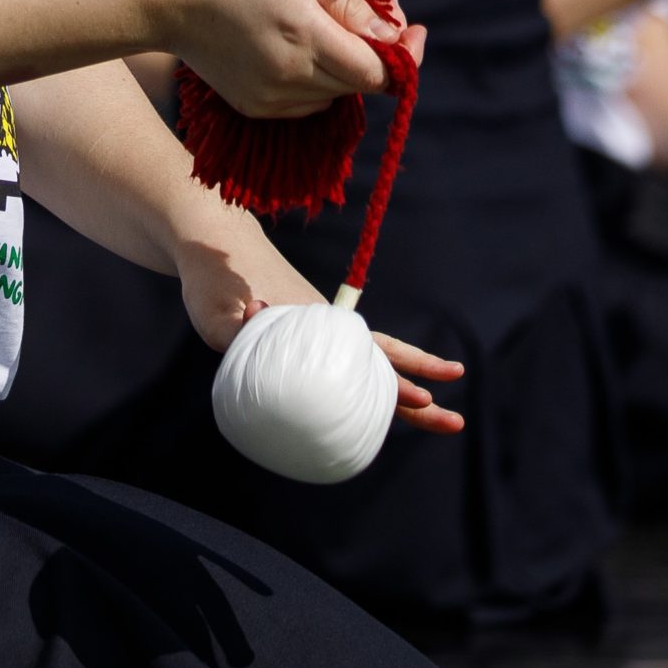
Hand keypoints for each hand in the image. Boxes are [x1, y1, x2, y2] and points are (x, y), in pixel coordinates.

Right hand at [141, 0, 426, 116]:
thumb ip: (350, 6)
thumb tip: (393, 36)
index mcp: (303, 36)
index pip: (377, 72)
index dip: (405, 56)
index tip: (414, 29)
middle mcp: (289, 77)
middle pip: (361, 84)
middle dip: (379, 52)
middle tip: (374, 14)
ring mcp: (270, 99)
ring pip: (336, 94)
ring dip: (346, 66)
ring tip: (327, 25)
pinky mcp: (256, 108)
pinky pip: (308, 103)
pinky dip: (317, 79)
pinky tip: (299, 46)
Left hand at [174, 215, 464, 435]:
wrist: (212, 247)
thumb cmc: (215, 278)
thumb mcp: (217, 309)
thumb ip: (239, 326)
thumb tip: (258, 317)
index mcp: (313, 321)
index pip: (367, 355)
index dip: (395, 380)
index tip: (424, 398)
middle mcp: (324, 326)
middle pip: (383, 361)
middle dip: (419, 389)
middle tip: (455, 421)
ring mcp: (317, 331)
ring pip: (368, 363)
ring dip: (399, 387)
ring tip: (434, 409)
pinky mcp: (302, 335)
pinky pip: (342, 363)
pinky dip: (363, 384)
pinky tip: (366, 410)